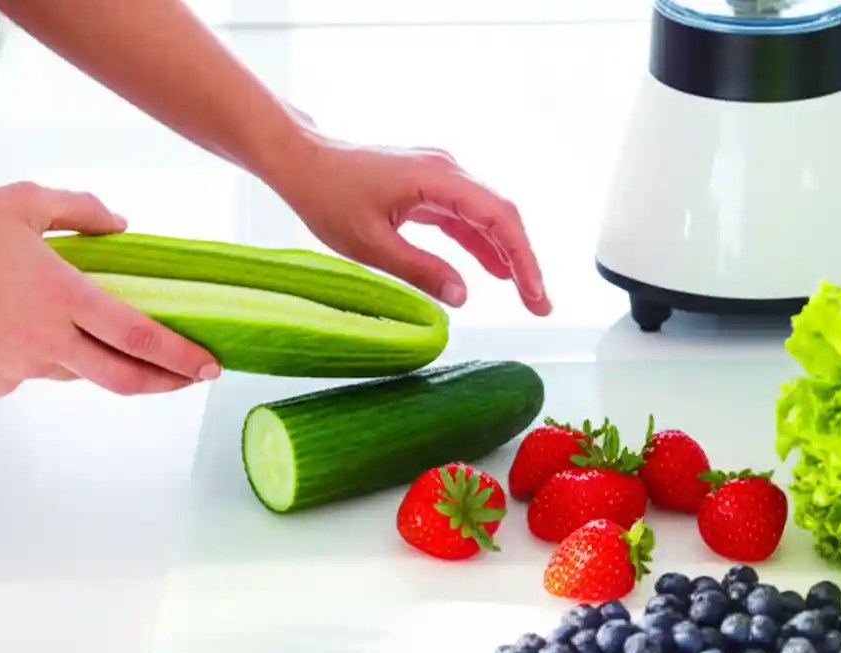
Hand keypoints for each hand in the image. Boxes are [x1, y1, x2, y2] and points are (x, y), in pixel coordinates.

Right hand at [0, 182, 220, 397]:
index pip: (138, 337)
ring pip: (76, 371)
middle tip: (191, 377)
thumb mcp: (23, 202)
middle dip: (166, 383)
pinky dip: (44, 354)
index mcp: (60, 295)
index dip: (181, 357)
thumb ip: (82, 210)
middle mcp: (44, 340)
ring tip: (80, 322)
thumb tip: (123, 225)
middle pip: (122, 378)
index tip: (210, 366)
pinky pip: (36, 372)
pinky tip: (17, 323)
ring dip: (93, 355)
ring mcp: (18, 367)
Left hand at [269, 137, 551, 316]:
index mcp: (437, 178)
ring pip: (486, 217)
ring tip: (526, 295)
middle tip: (539, 304)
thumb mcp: (371, 245)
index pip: (498, 217)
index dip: (523, 258)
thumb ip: (420, 271)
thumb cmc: (327, 196)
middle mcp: (446, 171)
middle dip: (524, 261)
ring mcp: (438, 177)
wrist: (300, 161)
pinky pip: (464, 217)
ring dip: (506, 255)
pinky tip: (494, 271)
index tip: (534, 294)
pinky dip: (481, 244)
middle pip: (501, 216)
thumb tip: (464, 296)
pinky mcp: (427, 188)